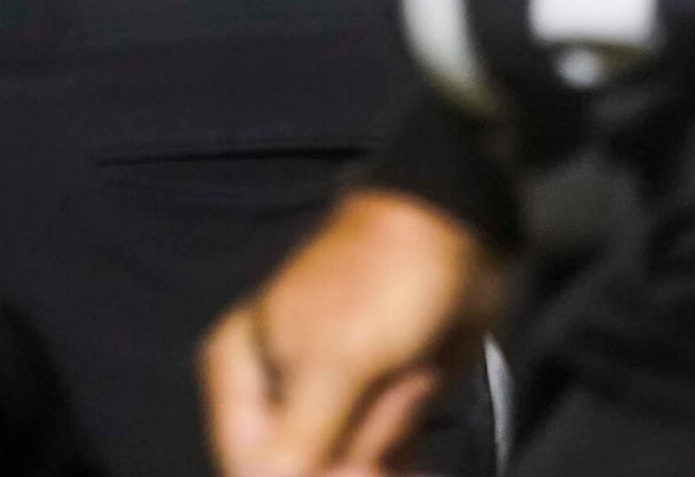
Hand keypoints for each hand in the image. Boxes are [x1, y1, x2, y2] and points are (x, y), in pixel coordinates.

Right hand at [203, 188, 499, 475]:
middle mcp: (273, 395)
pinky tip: (418, 423)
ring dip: (383, 453)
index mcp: (241, 371)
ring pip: (341, 470)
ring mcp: (325, 408)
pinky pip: (377, 466)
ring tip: (406, 387)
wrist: (453, 241)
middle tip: (386, 405)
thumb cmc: (381, 286)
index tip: (363, 464)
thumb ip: (297, 438)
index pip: (248, 465)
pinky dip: (402, 464)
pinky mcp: (371, 416)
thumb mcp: (335, 361)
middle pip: (298, 472)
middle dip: (353, 459)